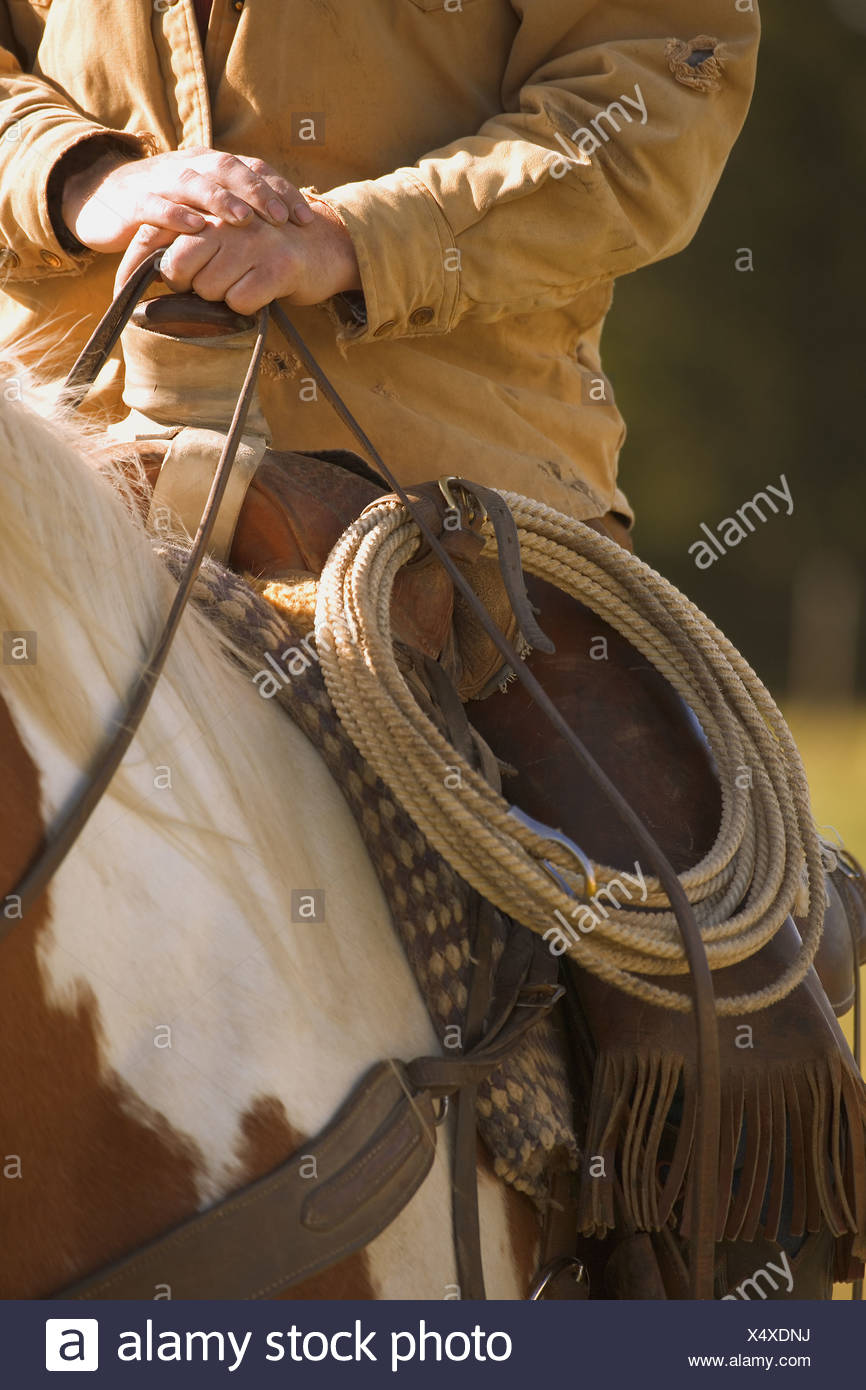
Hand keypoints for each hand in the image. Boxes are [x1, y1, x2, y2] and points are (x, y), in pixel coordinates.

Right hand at [61, 147, 313, 254]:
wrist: (100, 198)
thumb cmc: (163, 206)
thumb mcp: (202, 205)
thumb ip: (235, 211)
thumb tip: (283, 234)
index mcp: (209, 165)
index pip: (252, 170)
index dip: (281, 190)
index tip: (306, 218)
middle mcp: (188, 165)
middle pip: (228, 170)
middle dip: (259, 193)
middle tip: (282, 219)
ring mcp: (160, 181)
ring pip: (195, 183)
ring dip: (222, 200)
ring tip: (244, 220)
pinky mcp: (134, 201)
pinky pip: (156, 205)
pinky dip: (176, 215)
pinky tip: (196, 227)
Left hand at [114, 197, 361, 311]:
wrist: (325, 247)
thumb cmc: (265, 248)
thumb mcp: (223, 235)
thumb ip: (186, 241)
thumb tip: (146, 268)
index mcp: (208, 208)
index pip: (155, 236)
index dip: (135, 267)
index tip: (119, 294)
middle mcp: (227, 220)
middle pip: (178, 268)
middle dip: (186, 285)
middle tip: (208, 284)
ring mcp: (252, 242)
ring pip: (208, 289)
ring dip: (221, 297)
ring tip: (242, 281)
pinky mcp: (277, 268)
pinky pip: (240, 303)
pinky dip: (246, 307)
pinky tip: (260, 291)